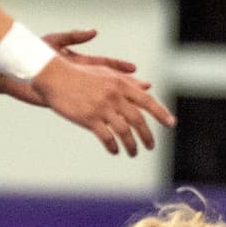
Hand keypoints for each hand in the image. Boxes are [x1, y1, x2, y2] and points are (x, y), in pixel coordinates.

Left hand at [0, 29, 137, 106]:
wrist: (17, 70)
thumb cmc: (33, 52)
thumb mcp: (54, 40)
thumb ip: (73, 36)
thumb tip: (93, 32)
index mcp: (81, 63)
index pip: (106, 66)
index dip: (120, 69)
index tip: (134, 70)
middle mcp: (82, 78)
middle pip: (109, 86)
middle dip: (127, 89)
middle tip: (146, 92)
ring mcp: (76, 92)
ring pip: (102, 101)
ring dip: (117, 107)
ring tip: (134, 113)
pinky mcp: (67, 104)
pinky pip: (87, 112)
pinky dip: (99, 118)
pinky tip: (110, 125)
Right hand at [30, 58, 174, 155]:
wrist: (54, 76)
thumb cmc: (80, 74)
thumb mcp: (106, 73)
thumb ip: (127, 81)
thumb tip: (148, 86)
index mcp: (120, 84)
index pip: (147, 101)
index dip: (161, 113)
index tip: (171, 124)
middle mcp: (114, 96)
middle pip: (138, 120)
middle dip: (147, 136)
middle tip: (151, 146)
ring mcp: (101, 108)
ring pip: (124, 132)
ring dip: (131, 145)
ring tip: (133, 153)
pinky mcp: (88, 118)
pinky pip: (106, 137)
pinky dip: (113, 147)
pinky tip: (115, 151)